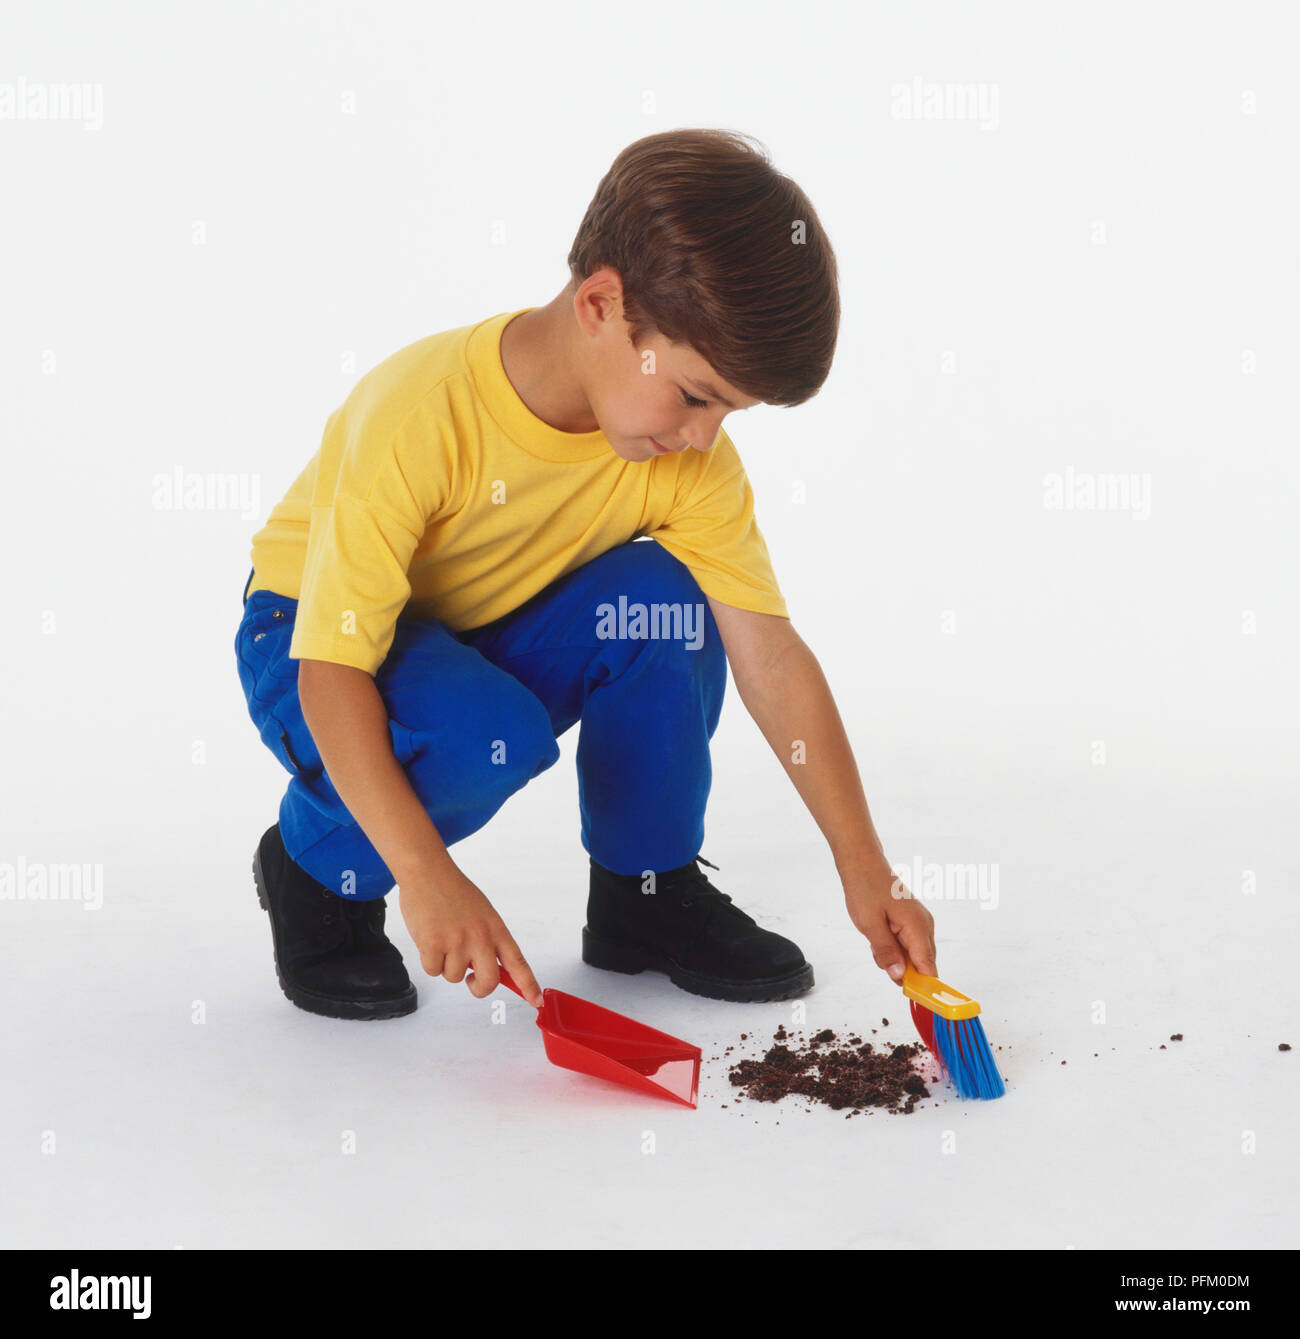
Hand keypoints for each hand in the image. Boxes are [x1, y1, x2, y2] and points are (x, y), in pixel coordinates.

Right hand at [397, 865, 542, 1006]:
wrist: (428, 872)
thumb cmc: (454, 892)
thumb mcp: (482, 914)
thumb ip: (489, 941)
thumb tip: (490, 971)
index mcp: (496, 928)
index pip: (518, 962)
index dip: (528, 985)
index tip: (536, 1001)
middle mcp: (480, 937)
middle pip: (488, 981)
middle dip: (478, 987)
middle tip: (471, 979)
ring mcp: (456, 941)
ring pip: (454, 977)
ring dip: (446, 965)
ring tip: (443, 938)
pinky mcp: (433, 944)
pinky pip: (433, 971)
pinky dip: (430, 961)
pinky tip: (429, 938)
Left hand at [845, 874, 936, 982]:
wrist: (863, 864)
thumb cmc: (866, 889)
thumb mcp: (870, 924)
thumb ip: (886, 952)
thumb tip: (900, 977)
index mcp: (918, 927)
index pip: (929, 969)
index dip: (923, 988)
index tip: (911, 999)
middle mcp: (925, 926)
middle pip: (922, 965)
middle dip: (901, 970)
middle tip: (879, 954)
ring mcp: (920, 924)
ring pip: (912, 956)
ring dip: (894, 957)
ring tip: (876, 937)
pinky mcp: (912, 923)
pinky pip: (907, 945)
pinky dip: (892, 947)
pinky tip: (879, 934)